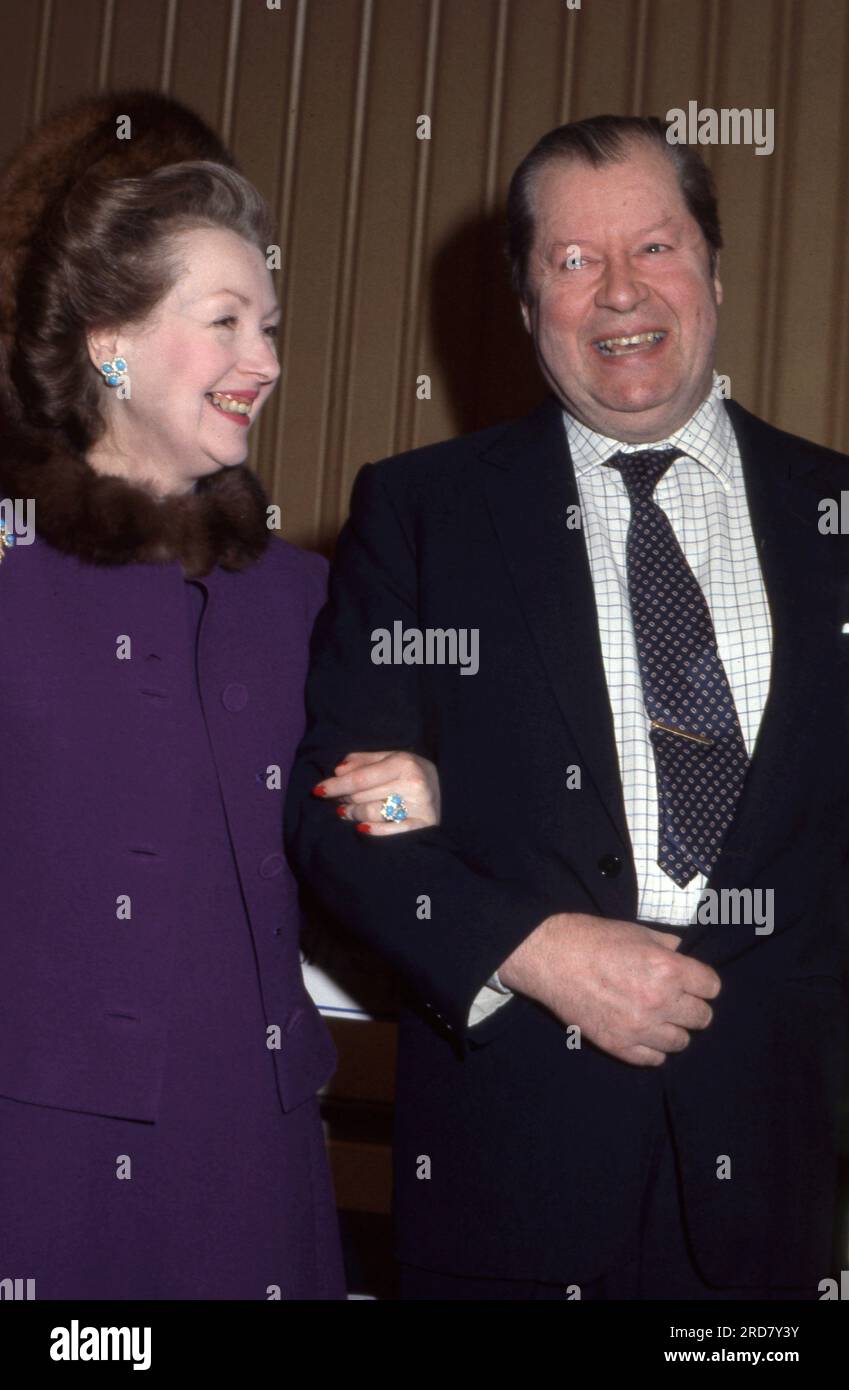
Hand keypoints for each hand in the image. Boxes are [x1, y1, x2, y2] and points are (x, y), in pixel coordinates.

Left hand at [312, 750, 440, 835]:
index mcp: (404, 763)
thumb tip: (338, 769)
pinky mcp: (423, 827)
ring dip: (354, 815)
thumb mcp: (393, 759)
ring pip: (370, 814)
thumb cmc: (414, 775)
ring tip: (350, 813)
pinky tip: (362, 827)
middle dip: (344, 799)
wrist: (453, 793)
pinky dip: (372, 830)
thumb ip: (365, 761)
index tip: (317, 790)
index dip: (336, 785)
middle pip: (361, 796)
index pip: (359, 778)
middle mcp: (413, 783)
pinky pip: (389, 831)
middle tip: (338, 801)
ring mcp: (419, 807)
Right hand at [497, 912, 720, 1066]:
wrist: (551, 957)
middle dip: (692, 1006)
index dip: (703, 982)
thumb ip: (667, 946)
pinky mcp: (618, 1045)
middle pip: (702, 1017)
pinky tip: (643, 1033)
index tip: (693, 981)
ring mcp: (638, 1027)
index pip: (711, 987)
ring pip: (681, 1042)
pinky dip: (652, 1048)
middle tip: (677, 1000)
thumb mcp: (638, 932)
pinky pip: (654, 1059)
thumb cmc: (594, 939)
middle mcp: (659, 1001)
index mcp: (667, 969)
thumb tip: (683, 955)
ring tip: (659, 1018)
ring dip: (674, 1029)